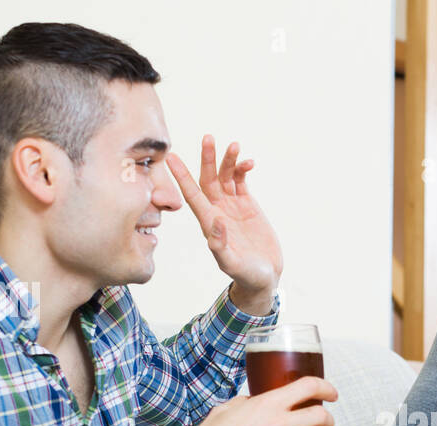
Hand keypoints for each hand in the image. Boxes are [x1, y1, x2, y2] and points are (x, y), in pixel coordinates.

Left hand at [167, 135, 282, 314]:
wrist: (264, 276)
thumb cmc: (246, 274)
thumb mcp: (232, 264)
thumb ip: (220, 245)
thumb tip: (215, 221)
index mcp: (208, 223)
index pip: (192, 195)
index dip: (182, 177)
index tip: (172, 157)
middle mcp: (217, 210)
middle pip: (208, 179)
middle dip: (207, 159)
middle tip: (208, 138)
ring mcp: (232, 206)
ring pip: (225, 176)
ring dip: (228, 160)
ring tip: (234, 146)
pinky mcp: (247, 204)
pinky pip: (241, 181)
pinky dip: (243, 169)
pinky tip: (248, 162)